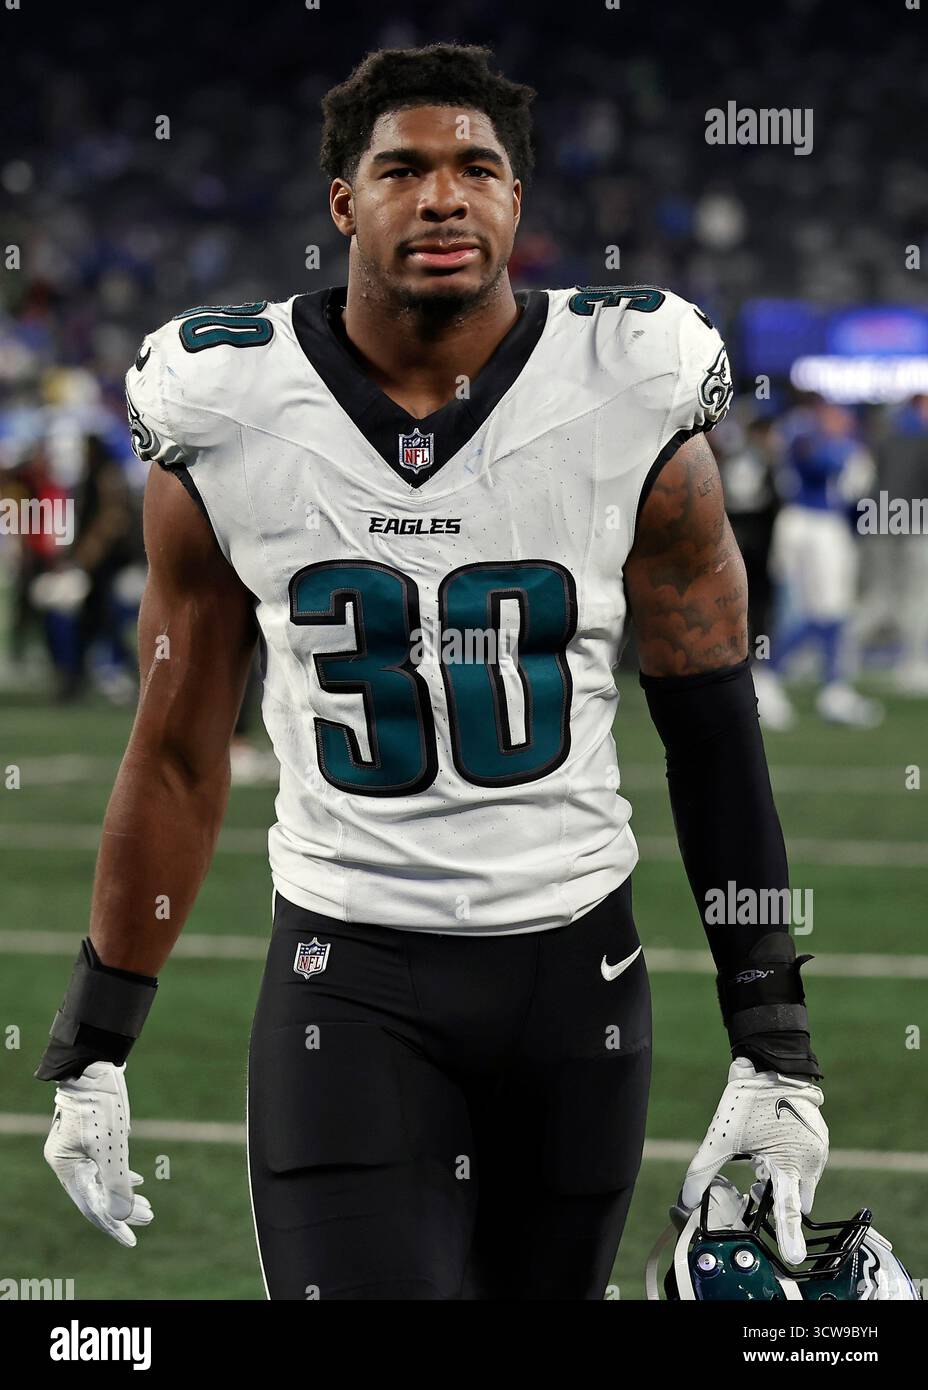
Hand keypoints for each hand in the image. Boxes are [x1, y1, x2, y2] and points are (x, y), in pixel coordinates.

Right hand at [44, 1061, 152, 1246]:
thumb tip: (121, 1216)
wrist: (95, 1063)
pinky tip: (139, 1179)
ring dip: (126, 1193)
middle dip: (124, 1210)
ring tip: (148, 1206)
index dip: (113, 1225)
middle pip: (98, 1196)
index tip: (132, 1239)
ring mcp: (80, 1150)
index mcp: (66, 1167)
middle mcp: (69, 1162)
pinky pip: (106, 1165)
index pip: (91, 1206)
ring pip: (104, 1181)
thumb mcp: (111, 1145)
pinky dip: (122, 1174)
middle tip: (150, 1218)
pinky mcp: (92, 1139)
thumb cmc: (100, 1103)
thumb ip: (115, 1181)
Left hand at [681, 1057, 827, 1263]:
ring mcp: (818, 1149)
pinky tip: (769, 1145)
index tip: (793, 1258)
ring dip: (780, 1176)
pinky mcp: (818, 1138)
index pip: (789, 1210)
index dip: (789, 1235)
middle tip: (754, 1183)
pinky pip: (803, 1161)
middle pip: (795, 1198)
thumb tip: (686, 1198)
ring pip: (798, 1179)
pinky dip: (786, 1161)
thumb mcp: (720, 1136)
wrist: (772, 1061)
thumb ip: (703, 1169)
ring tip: (758, 1158)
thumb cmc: (748, 1098)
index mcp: (789, 1163)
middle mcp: (811, 1161)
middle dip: (776, 1197)